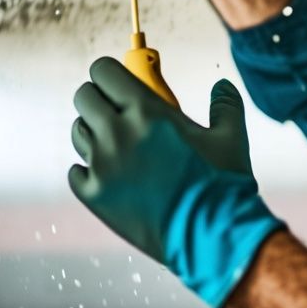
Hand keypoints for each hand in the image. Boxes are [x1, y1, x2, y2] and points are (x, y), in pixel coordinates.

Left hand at [70, 58, 282, 307]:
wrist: (210, 236)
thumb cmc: (222, 184)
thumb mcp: (231, 137)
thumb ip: (224, 104)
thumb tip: (222, 85)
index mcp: (146, 111)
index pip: (103, 71)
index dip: (111, 73)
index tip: (121, 82)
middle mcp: (116, 133)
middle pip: (84, 97)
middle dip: (100, 98)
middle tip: (120, 111)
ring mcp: (101, 166)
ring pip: (78, 132)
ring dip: (94, 132)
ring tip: (121, 145)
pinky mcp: (95, 196)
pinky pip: (76, 172)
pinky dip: (89, 171)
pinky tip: (113, 176)